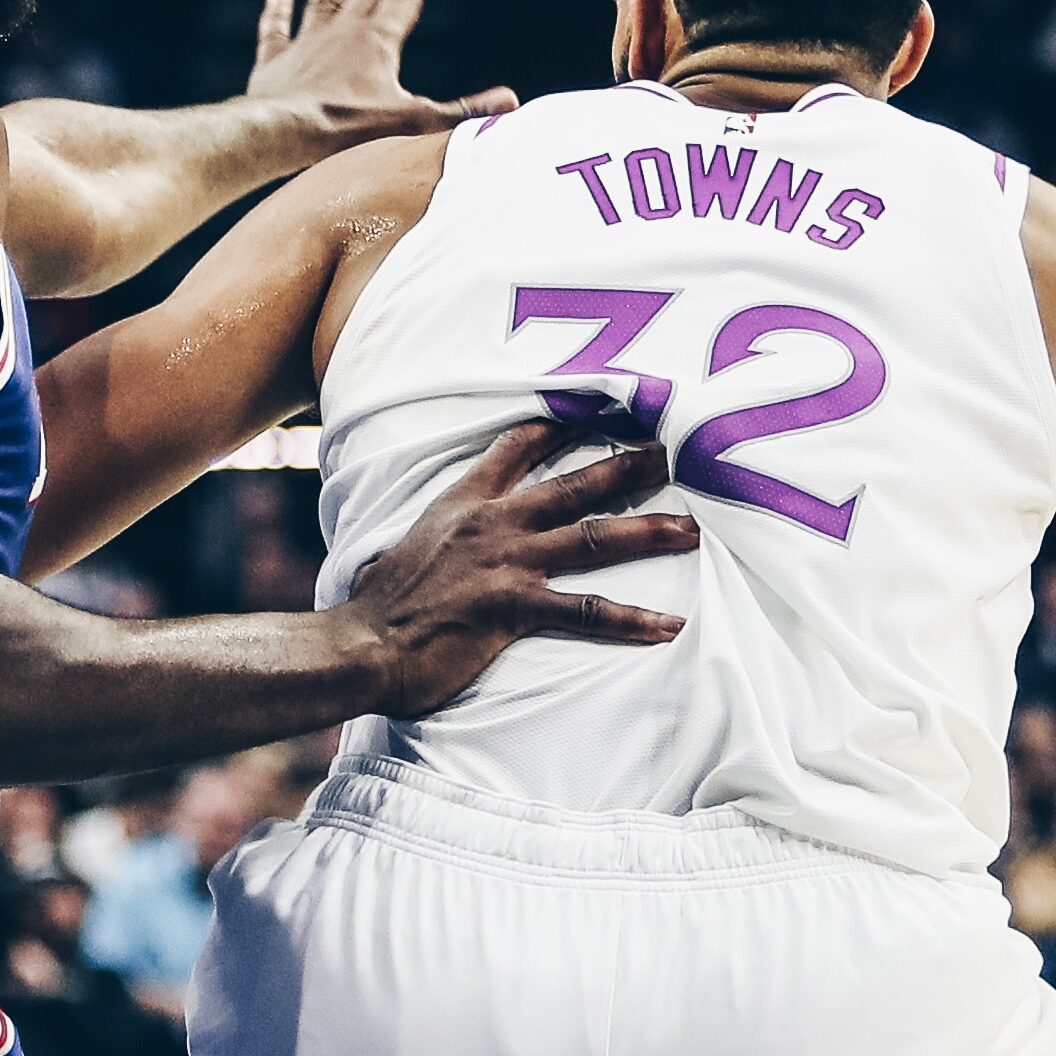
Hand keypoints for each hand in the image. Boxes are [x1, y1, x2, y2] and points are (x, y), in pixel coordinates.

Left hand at [247, 0, 506, 147]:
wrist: (286, 131)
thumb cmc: (350, 128)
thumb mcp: (414, 120)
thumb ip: (462, 109)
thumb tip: (511, 102)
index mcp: (379, 42)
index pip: (401, 1)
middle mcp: (343, 33)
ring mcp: (307, 43)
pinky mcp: (276, 62)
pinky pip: (277, 31)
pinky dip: (277, 12)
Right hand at [343, 419, 695, 717]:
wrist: (363, 645)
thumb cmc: (377, 608)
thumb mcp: (404, 550)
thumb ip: (431, 537)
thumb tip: (425, 546)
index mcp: (464, 504)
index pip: (516, 449)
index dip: (558, 426)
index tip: (597, 409)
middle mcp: (493, 524)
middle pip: (574, 484)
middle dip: (628, 467)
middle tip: (673, 453)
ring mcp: (507, 563)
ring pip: (594, 537)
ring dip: (649, 532)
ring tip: (692, 530)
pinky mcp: (515, 607)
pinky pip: (586, 610)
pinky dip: (630, 618)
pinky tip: (668, 624)